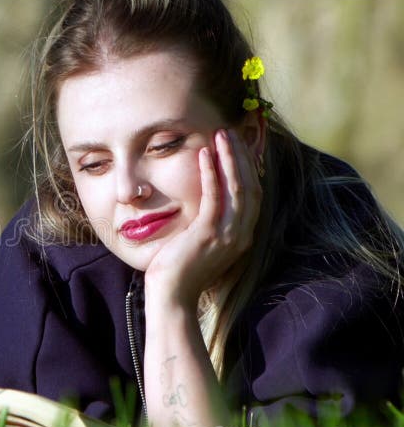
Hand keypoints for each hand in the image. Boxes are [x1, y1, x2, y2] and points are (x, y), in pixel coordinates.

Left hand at [144, 129, 261, 310]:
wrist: (172, 295)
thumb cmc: (180, 268)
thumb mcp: (201, 241)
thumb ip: (211, 220)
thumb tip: (208, 197)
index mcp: (242, 235)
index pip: (253, 192)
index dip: (249, 166)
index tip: (240, 143)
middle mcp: (241, 234)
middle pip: (251, 185)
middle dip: (242, 155)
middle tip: (231, 131)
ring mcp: (228, 235)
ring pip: (237, 187)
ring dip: (230, 158)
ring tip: (221, 134)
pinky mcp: (209, 234)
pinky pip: (214, 197)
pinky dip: (211, 173)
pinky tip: (204, 154)